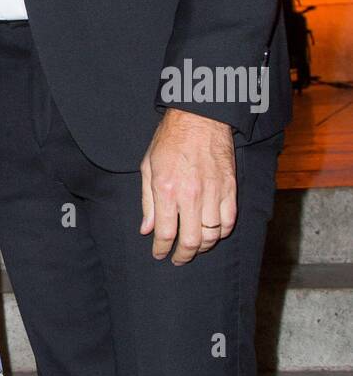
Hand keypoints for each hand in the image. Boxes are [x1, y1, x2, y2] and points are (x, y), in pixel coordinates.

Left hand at [140, 108, 236, 263]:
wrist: (199, 117)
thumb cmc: (170, 139)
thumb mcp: (148, 166)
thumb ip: (147, 201)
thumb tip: (146, 229)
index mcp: (166, 189)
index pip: (165, 233)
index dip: (161, 249)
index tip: (159, 254)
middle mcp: (190, 194)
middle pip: (191, 241)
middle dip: (183, 255)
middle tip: (178, 258)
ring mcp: (213, 192)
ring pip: (212, 235)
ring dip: (202, 247)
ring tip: (194, 248)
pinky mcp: (230, 188)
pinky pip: (229, 221)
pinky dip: (221, 233)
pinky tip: (212, 233)